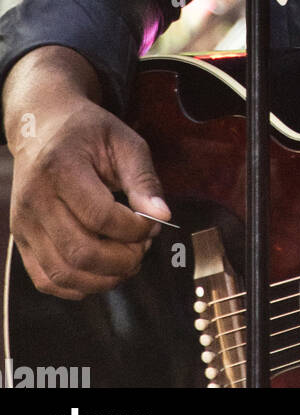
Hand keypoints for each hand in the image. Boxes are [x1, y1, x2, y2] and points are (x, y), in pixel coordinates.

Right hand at [6, 50, 169, 299]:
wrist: (41, 127)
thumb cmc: (88, 133)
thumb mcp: (124, 141)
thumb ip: (143, 179)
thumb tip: (162, 216)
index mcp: (60, 167)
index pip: (100, 216)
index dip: (134, 229)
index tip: (153, 224)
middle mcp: (35, 199)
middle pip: (80, 251)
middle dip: (122, 260)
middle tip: (143, 247)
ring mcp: (23, 224)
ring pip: (62, 273)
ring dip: (103, 278)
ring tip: (127, 261)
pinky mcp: (20, 240)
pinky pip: (46, 279)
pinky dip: (77, 287)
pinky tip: (101, 273)